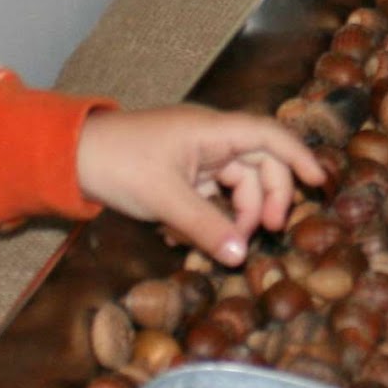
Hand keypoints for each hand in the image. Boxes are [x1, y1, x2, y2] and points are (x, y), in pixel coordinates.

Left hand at [75, 105, 323, 265]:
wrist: (68, 157)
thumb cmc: (117, 163)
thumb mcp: (165, 199)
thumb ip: (206, 227)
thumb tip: (240, 256)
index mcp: (212, 130)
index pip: (270, 135)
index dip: (298, 157)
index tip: (319, 183)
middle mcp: (210, 139)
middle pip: (259, 164)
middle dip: (266, 200)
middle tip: (265, 234)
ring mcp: (196, 156)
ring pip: (236, 185)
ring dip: (234, 216)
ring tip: (220, 245)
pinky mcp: (181, 174)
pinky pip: (211, 196)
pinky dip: (208, 218)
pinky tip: (185, 239)